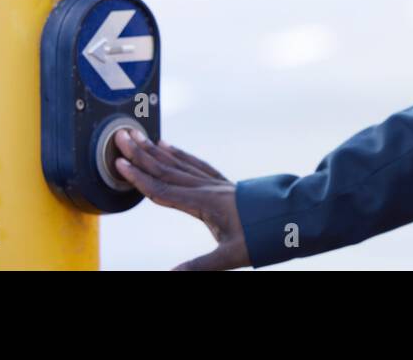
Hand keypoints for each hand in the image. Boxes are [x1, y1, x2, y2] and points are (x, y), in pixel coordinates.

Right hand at [113, 129, 251, 270]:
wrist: (293, 218)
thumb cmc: (263, 237)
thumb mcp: (231, 256)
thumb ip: (199, 266)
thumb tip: (169, 275)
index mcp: (203, 203)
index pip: (163, 189)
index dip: (138, 178)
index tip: (119, 164)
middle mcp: (207, 188)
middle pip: (167, 169)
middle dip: (141, 154)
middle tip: (121, 137)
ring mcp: (215, 184)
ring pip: (180, 163)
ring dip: (157, 151)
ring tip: (140, 138)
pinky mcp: (223, 184)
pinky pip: (196, 165)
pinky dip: (180, 155)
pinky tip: (170, 148)